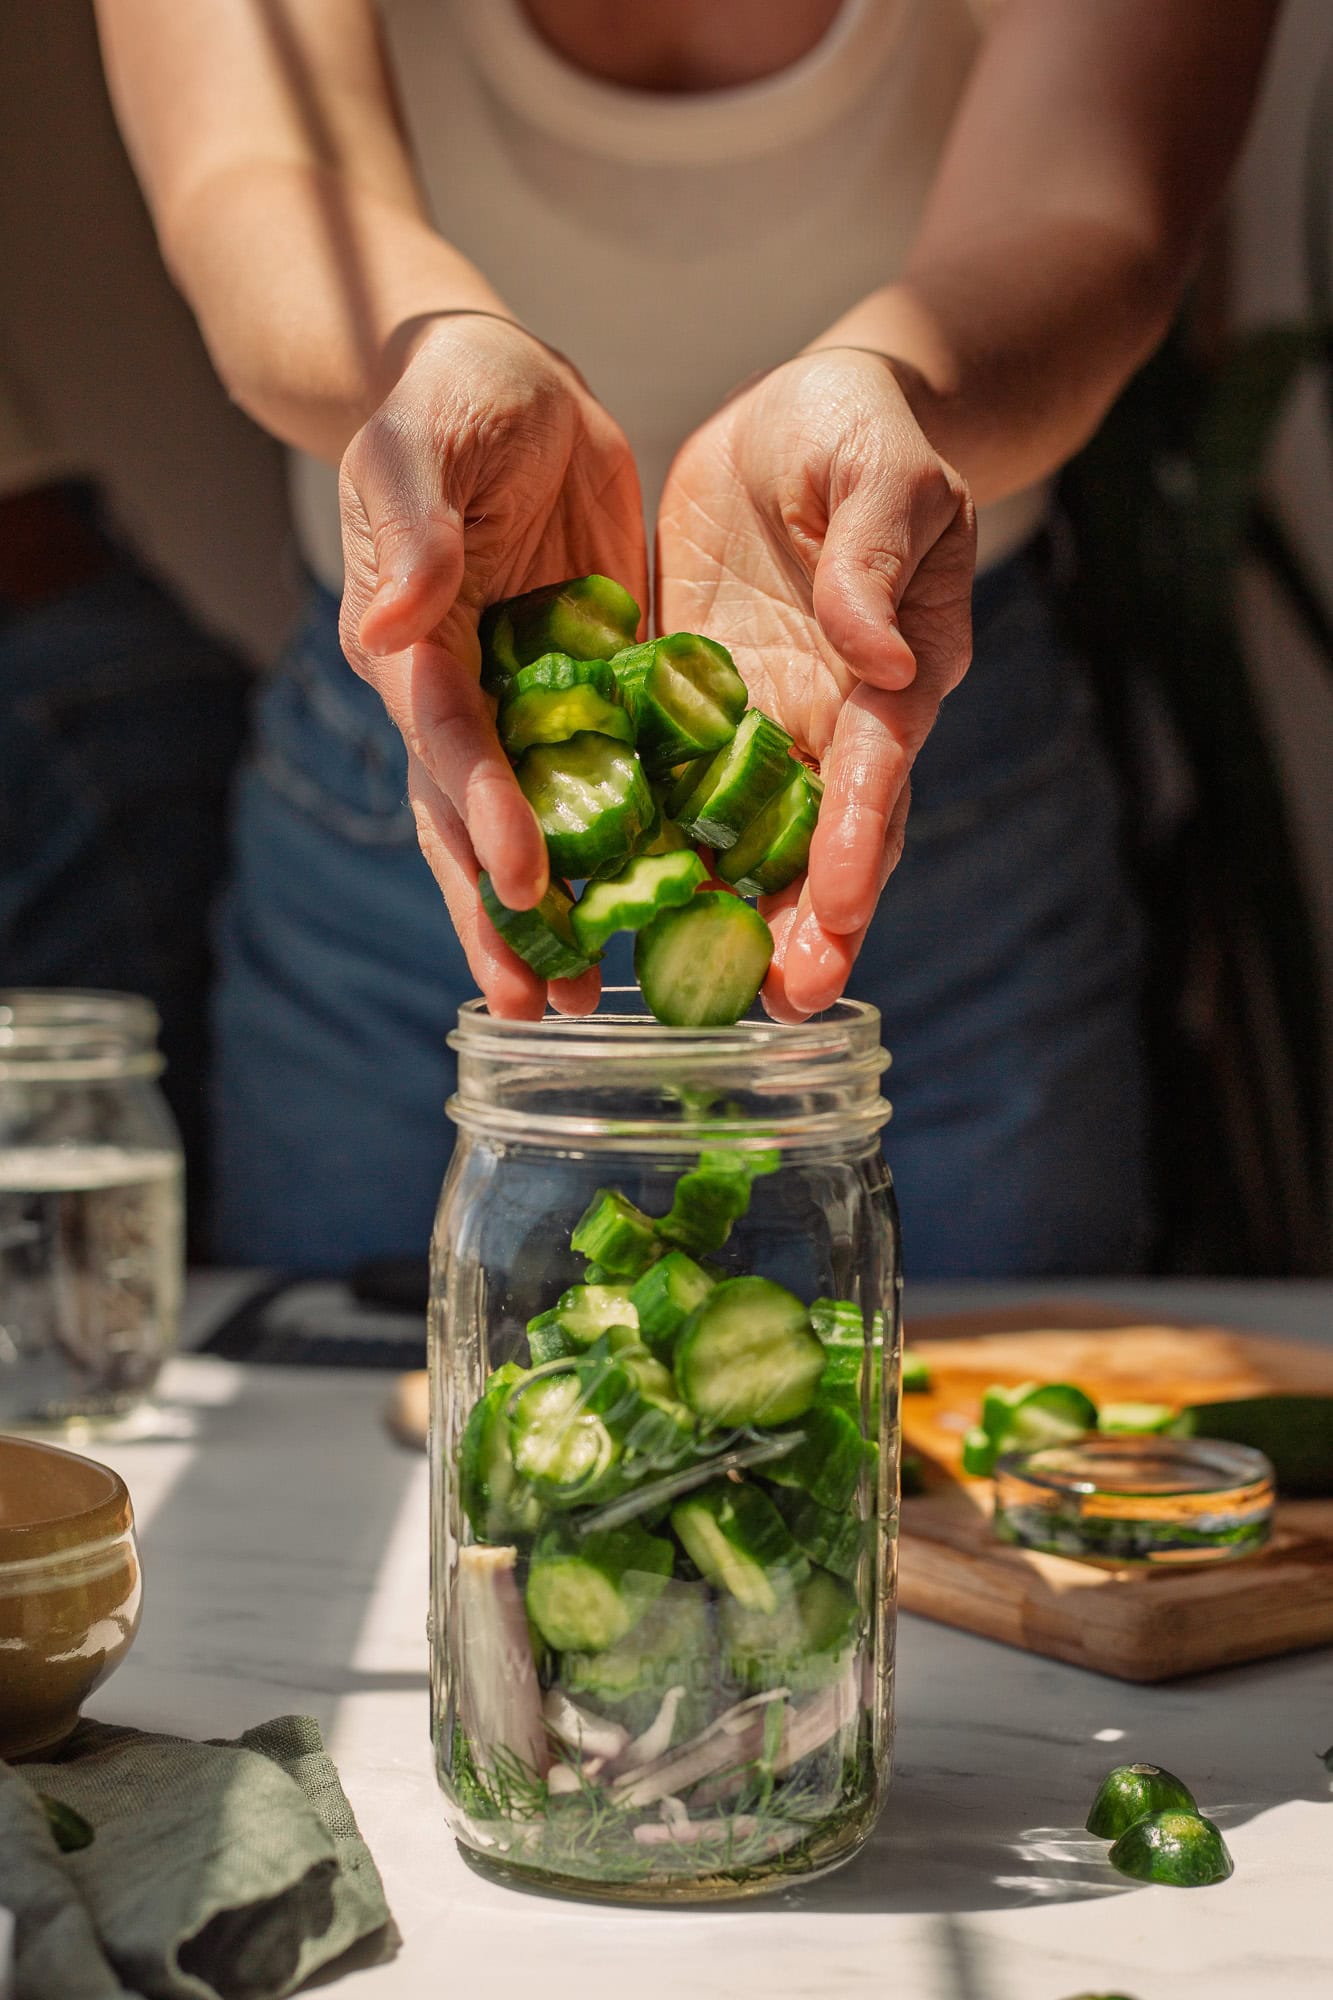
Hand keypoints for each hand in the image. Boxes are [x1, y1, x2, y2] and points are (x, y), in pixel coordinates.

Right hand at [339, 313, 644, 1016]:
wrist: (507, 387)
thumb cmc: (454, 392)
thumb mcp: (429, 436)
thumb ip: (414, 525)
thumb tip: (384, 626)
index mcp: (414, 640)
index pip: (447, 742)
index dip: (484, 811)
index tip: (523, 880)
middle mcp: (458, 690)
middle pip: (472, 819)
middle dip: (502, 912)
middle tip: (536, 1005)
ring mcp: (518, 700)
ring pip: (530, 822)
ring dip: (551, 910)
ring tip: (580, 1000)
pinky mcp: (580, 691)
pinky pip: (598, 780)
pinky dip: (615, 845)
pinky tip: (651, 907)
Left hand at [656, 349, 974, 1018]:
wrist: (799, 419)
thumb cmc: (862, 434)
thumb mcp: (880, 475)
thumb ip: (874, 559)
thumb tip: (880, 655)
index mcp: (891, 674)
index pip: (878, 771)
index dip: (855, 844)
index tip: (833, 918)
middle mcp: (826, 721)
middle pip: (820, 840)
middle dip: (805, 925)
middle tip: (782, 1005)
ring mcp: (756, 723)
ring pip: (742, 837)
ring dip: (721, 913)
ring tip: (688, 995)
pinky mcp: (690, 706)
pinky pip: (665, 785)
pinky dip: (645, 847)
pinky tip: (606, 908)